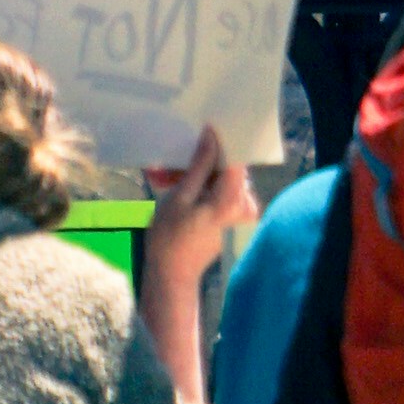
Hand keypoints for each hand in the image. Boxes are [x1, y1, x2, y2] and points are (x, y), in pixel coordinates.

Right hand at [139, 123, 250, 282]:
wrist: (172, 275)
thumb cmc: (171, 236)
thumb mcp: (180, 195)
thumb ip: (199, 164)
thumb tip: (212, 134)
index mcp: (232, 199)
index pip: (236, 156)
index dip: (220, 140)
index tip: (201, 128)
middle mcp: (242, 204)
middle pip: (224, 167)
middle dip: (195, 160)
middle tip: (167, 162)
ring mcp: (238, 212)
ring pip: (216, 177)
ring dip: (190, 174)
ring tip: (161, 176)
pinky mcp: (230, 217)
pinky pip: (214, 190)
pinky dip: (194, 186)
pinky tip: (168, 185)